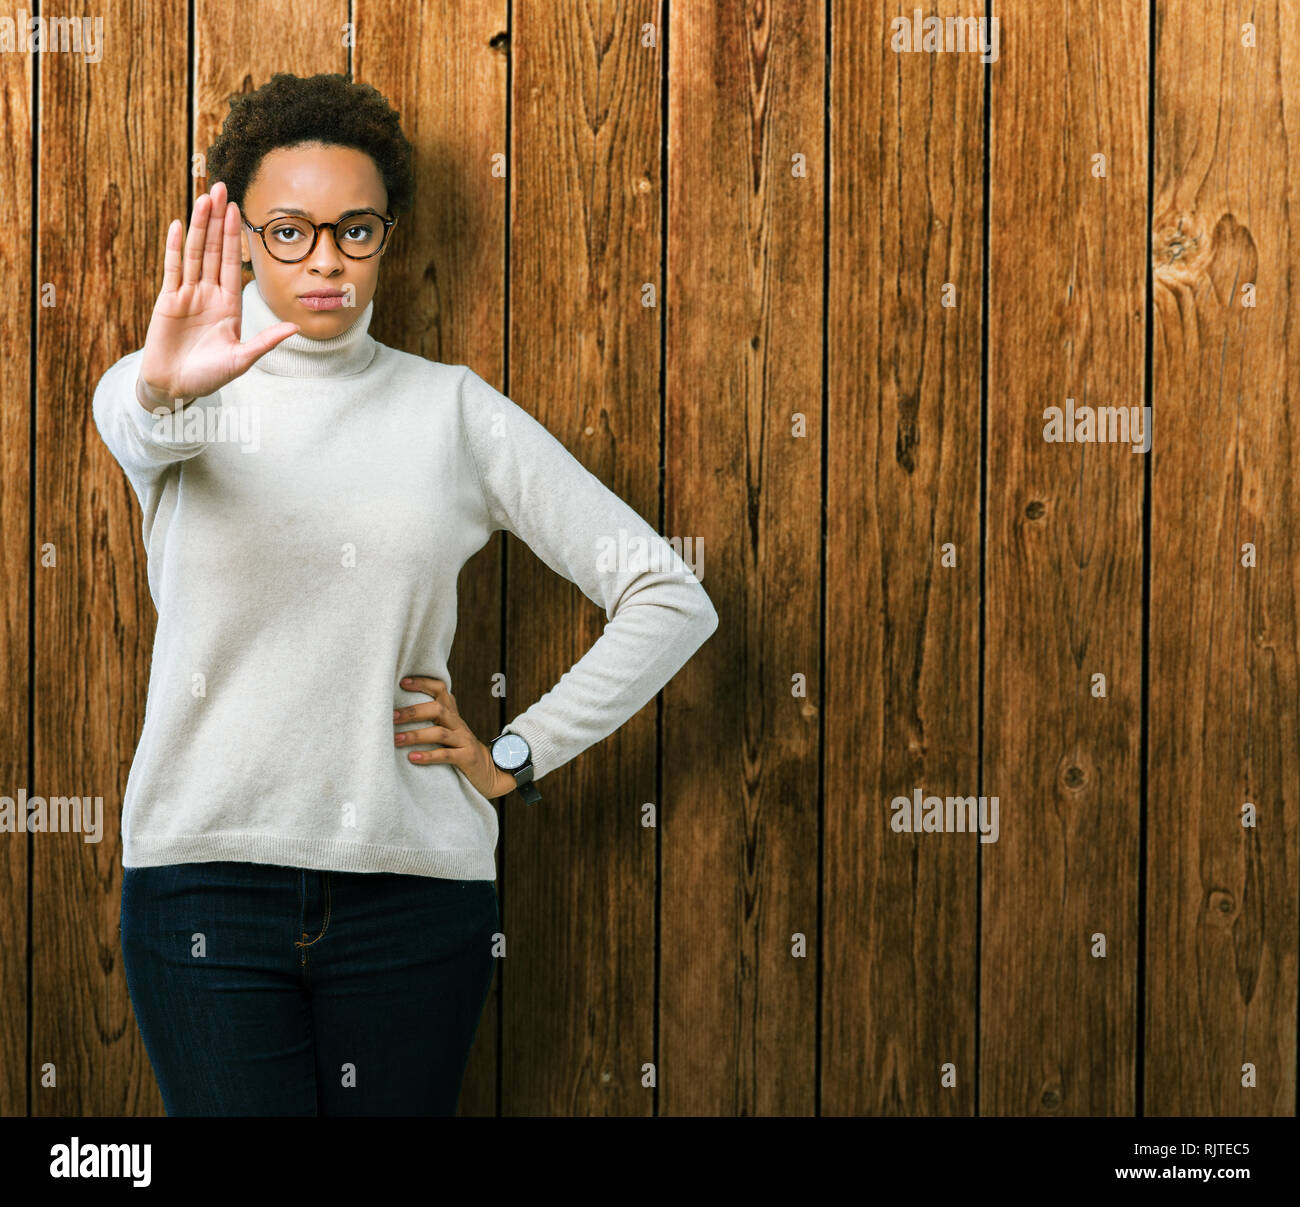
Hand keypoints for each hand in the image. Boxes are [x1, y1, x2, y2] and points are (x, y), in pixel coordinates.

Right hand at [137, 180, 298, 405]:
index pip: (232, 263)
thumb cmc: (209, 376)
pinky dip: (176, 247)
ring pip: (194, 253)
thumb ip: (266, 341)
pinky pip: (172, 269)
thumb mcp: (243, 359)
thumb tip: (296, 327)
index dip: (234, 237)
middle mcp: (208, 294)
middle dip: (218, 220)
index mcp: (228, 305)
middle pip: (213, 250)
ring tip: (203, 198)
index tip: (239, 210)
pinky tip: (179, 225)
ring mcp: (187, 295)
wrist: (176, 387)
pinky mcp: (168, 300)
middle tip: (220, 188)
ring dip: (199, 225)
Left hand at [394, 676, 517, 799]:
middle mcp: (458, 724)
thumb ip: (431, 718)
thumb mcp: (448, 729)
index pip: (440, 690)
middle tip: (391, 716)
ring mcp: (464, 740)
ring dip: (416, 735)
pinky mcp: (467, 758)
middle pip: (438, 709)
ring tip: (395, 740)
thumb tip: (397, 710)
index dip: (423, 683)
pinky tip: (412, 757)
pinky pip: (446, 755)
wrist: (488, 770)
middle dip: (413, 712)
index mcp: (452, 714)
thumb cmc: (458, 749)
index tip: (403, 683)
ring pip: (440, 733)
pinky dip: (428, 756)